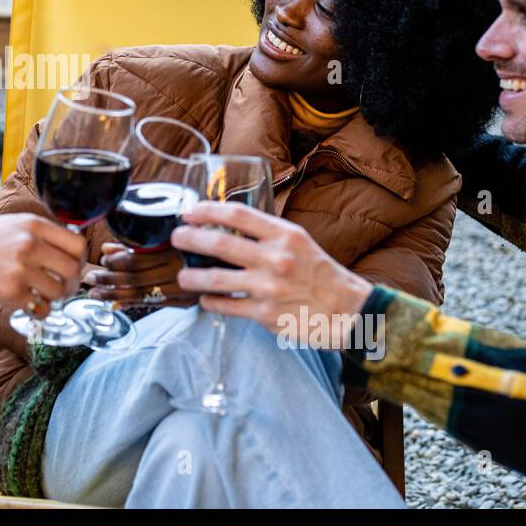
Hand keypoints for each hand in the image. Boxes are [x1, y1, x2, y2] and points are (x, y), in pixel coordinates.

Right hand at [0, 213, 86, 311]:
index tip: (72, 267)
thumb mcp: (11, 225)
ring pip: (60, 292)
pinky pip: (42, 308)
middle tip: (63, 288)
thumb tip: (73, 248)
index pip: (78, 244)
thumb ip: (41, 233)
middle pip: (75, 269)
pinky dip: (40, 311)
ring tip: (43, 297)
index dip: (80, 260)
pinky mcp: (10, 293)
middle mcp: (30, 244)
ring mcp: (21, 269)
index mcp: (33, 224)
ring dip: (56, 299)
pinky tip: (29, 305)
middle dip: (73, 284)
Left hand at [86, 242, 194, 307]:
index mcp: (176, 249)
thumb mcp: (175, 232)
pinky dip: (131, 304)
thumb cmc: (204, 239)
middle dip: (109, 280)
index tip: (103, 259)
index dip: (116, 261)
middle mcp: (179, 271)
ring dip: (115, 295)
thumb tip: (108, 249)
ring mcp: (183, 290)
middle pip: (136, 279)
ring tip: (95, 293)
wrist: (238, 259)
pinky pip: (153, 304)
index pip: (138, 259)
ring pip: (142, 294)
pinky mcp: (186, 302)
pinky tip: (115, 304)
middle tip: (91, 278)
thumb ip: (141, 242)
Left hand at [172, 202, 372, 346]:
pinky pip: (227, 306)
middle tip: (177, 239)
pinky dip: (211, 302)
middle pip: (219, 243)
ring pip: (215, 279)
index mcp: (285, 235)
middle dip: (190, 239)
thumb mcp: (299, 242)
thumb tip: (227, 227)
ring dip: (192, 277)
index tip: (189, 212)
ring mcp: (268, 288)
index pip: (237, 215)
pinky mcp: (265, 314)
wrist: (348, 311)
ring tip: (183, 277)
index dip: (207, 211)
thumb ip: (267, 234)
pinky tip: (206, 299)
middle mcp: (276, 259)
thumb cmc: (320, 273)